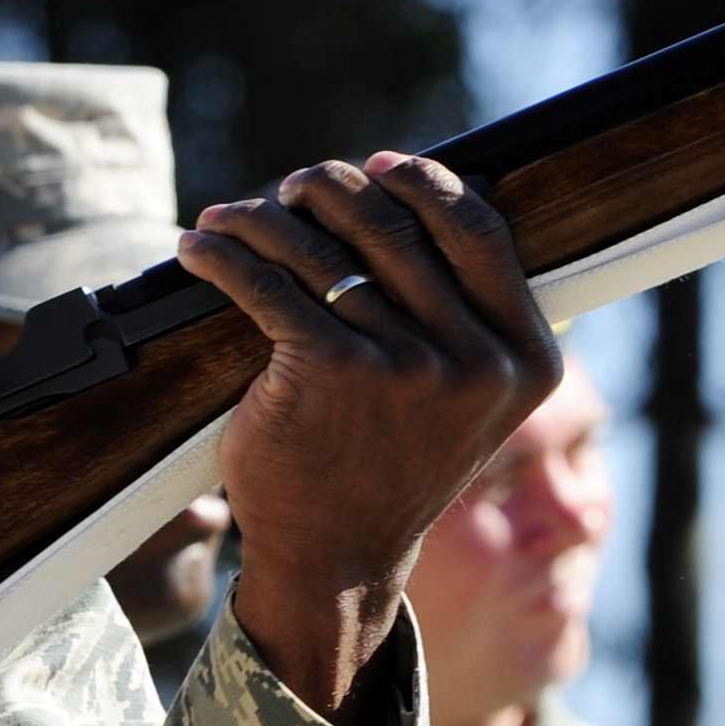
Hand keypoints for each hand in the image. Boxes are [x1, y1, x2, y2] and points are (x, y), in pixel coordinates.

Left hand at [179, 153, 558, 720]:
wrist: (338, 558)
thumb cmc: (391, 468)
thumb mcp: (466, 401)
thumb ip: (466, 319)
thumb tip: (409, 204)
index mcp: (524, 358)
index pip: (480, 230)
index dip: (426, 183)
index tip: (379, 167)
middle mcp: (472, 358)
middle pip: (395, 226)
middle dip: (332, 191)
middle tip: (294, 188)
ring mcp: (404, 363)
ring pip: (322, 249)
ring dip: (264, 217)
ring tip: (234, 215)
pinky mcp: (330, 368)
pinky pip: (267, 283)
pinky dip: (225, 255)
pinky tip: (201, 248)